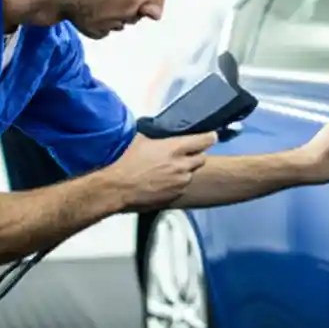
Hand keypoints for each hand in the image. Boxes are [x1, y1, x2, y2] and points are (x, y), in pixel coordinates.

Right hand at [103, 131, 217, 210]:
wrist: (117, 188)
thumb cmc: (125, 164)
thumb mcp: (140, 140)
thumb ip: (157, 136)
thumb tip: (158, 132)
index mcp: (175, 148)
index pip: (204, 140)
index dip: (209, 137)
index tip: (211, 136)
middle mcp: (181, 165)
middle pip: (202, 158)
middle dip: (196, 156)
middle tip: (185, 155)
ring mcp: (180, 182)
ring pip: (191, 174)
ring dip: (185, 171)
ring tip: (167, 171)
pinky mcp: (175, 195)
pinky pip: (182, 187)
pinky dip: (176, 184)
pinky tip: (162, 182)